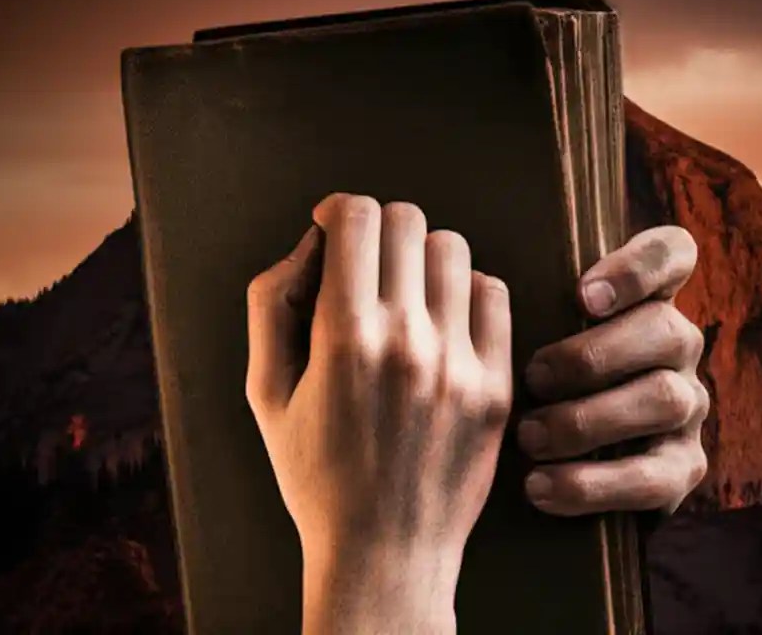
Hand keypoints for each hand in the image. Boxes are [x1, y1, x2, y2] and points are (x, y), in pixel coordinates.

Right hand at [245, 194, 512, 634]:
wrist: (384, 553)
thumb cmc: (314, 475)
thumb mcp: (264, 393)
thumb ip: (272, 305)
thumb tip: (309, 243)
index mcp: (344, 337)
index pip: (356, 216)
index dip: (337, 209)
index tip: (331, 229)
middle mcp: (407, 340)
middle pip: (406, 220)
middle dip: (377, 229)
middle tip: (365, 263)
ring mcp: (459, 362)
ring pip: (453, 249)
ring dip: (423, 256)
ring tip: (407, 291)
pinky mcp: (497, 384)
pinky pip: (495, 293)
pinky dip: (467, 291)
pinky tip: (445, 319)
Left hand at [517, 225, 708, 516]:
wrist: (533, 481)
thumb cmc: (522, 387)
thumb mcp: (526, 339)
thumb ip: (519, 307)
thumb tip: (463, 273)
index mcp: (644, 301)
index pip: (672, 254)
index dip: (639, 266)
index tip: (583, 295)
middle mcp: (676, 349)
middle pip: (668, 329)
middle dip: (595, 355)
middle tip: (533, 377)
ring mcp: (687, 408)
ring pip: (664, 398)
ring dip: (589, 419)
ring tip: (528, 437)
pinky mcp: (682, 470)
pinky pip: (653, 476)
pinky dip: (593, 483)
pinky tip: (541, 487)